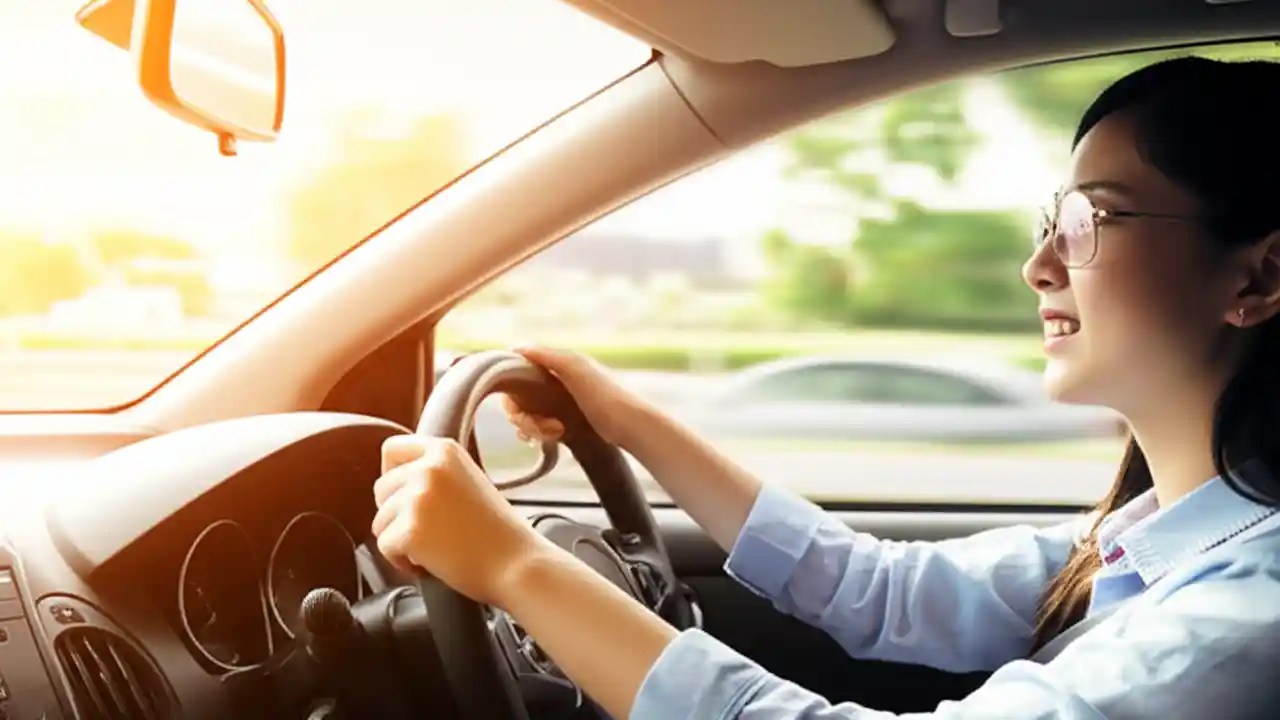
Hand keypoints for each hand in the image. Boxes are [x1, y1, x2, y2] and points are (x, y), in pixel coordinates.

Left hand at [372, 434, 548, 606]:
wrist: (516, 564)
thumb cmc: (498, 533)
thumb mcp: (469, 481)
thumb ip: (436, 474)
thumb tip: (398, 483)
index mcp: (444, 451)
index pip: (392, 449)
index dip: (392, 474)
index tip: (404, 494)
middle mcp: (428, 468)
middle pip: (381, 488)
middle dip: (396, 513)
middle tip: (427, 530)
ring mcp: (417, 498)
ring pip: (380, 521)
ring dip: (400, 539)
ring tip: (434, 547)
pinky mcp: (409, 531)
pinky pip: (384, 547)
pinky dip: (401, 561)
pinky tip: (430, 563)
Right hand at [502, 346, 648, 446]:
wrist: (630, 425)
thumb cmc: (605, 395)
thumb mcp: (575, 368)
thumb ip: (547, 356)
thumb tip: (517, 347)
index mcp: (558, 363)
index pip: (518, 372)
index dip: (512, 391)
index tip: (517, 405)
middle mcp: (555, 380)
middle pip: (519, 399)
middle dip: (524, 416)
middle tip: (539, 428)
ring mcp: (559, 402)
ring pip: (528, 415)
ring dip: (534, 427)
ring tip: (555, 433)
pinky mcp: (565, 421)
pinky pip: (539, 427)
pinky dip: (541, 433)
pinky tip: (554, 438)